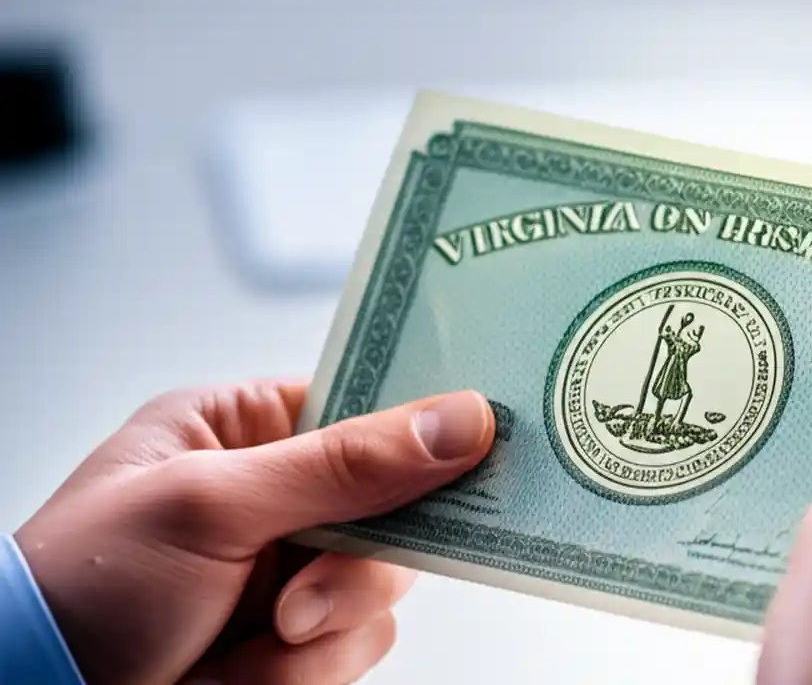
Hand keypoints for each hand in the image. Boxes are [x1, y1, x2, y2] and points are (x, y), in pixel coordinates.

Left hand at [15, 381, 493, 684]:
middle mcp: (275, 495)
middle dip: (355, 565)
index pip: (363, 403)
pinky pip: (358, 644)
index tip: (478, 441)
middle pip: (394, 504)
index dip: (421, 422)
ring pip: (383, 586)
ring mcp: (288, 569)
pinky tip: (244, 672)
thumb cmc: (82, 586)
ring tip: (256, 641)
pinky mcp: (295, 640)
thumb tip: (460, 419)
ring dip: (326, 626)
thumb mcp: (211, 506)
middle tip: (301, 600)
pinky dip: (311, 669)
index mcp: (243, 429)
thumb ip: (344, 465)